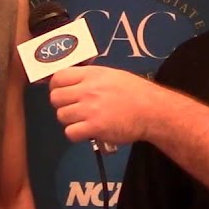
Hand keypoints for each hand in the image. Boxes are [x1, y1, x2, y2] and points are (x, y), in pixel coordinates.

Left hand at [48, 66, 170, 145]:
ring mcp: (89, 109)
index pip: (58, 77)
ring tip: (83, 121)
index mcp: (91, 74)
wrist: (152, 110)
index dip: (56, 86)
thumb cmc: (136, 92)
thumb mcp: (112, 75)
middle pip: (55, 98)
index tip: (62, 93)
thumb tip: (75, 83)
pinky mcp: (94, 127)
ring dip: (70, 121)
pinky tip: (87, 132)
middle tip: (73, 109)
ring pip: (61, 116)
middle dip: (61, 105)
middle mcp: (87, 90)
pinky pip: (70, 132)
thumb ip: (92, 78)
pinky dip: (76, 134)